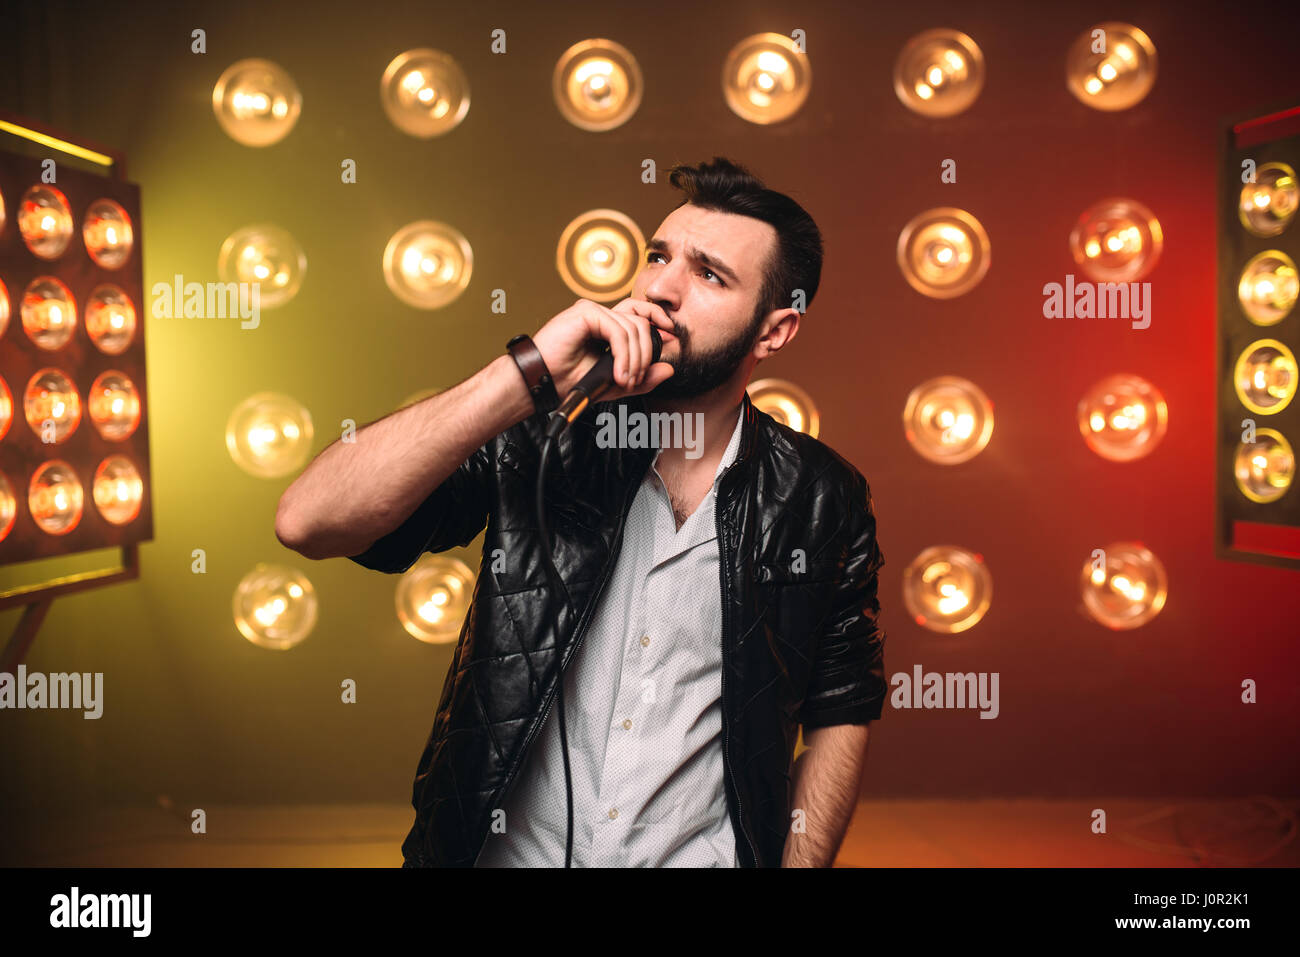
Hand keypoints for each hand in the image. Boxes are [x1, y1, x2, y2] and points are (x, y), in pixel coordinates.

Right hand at [531, 298, 676, 401]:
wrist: (543, 382)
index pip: (641, 314)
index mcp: (607, 326)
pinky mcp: (586, 313)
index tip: (673, 338)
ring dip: (635, 360)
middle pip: (641, 322)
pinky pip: (618, 331)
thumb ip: (642, 377)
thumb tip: (669, 369)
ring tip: (624, 380)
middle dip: (646, 354)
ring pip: (632, 329)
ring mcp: (593, 312)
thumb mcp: (614, 384)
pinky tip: (618, 373)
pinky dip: (624, 355)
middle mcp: (601, 315)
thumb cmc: (569, 381)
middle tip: (636, 379)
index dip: (660, 322)